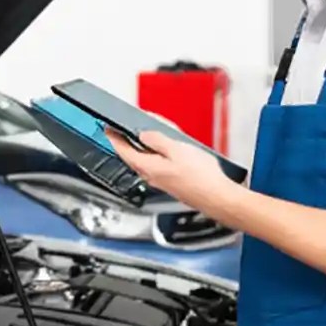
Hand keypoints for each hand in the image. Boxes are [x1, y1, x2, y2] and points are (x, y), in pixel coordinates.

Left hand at [104, 128, 246, 217]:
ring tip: (150, 133)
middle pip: (133, 155)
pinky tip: (168, 148)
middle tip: (126, 128)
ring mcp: (161, 181)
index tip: (108, 129)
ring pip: (147, 160)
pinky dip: (158, 153)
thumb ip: (157, 140)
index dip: (114, 138)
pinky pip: (158, 164)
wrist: (217, 197)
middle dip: (129, 141)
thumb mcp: (177, 149)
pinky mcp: (172, 183)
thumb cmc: (201, 177)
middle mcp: (151, 176)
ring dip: (146, 146)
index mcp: (148, 167)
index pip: (123, 151)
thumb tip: (143, 135)